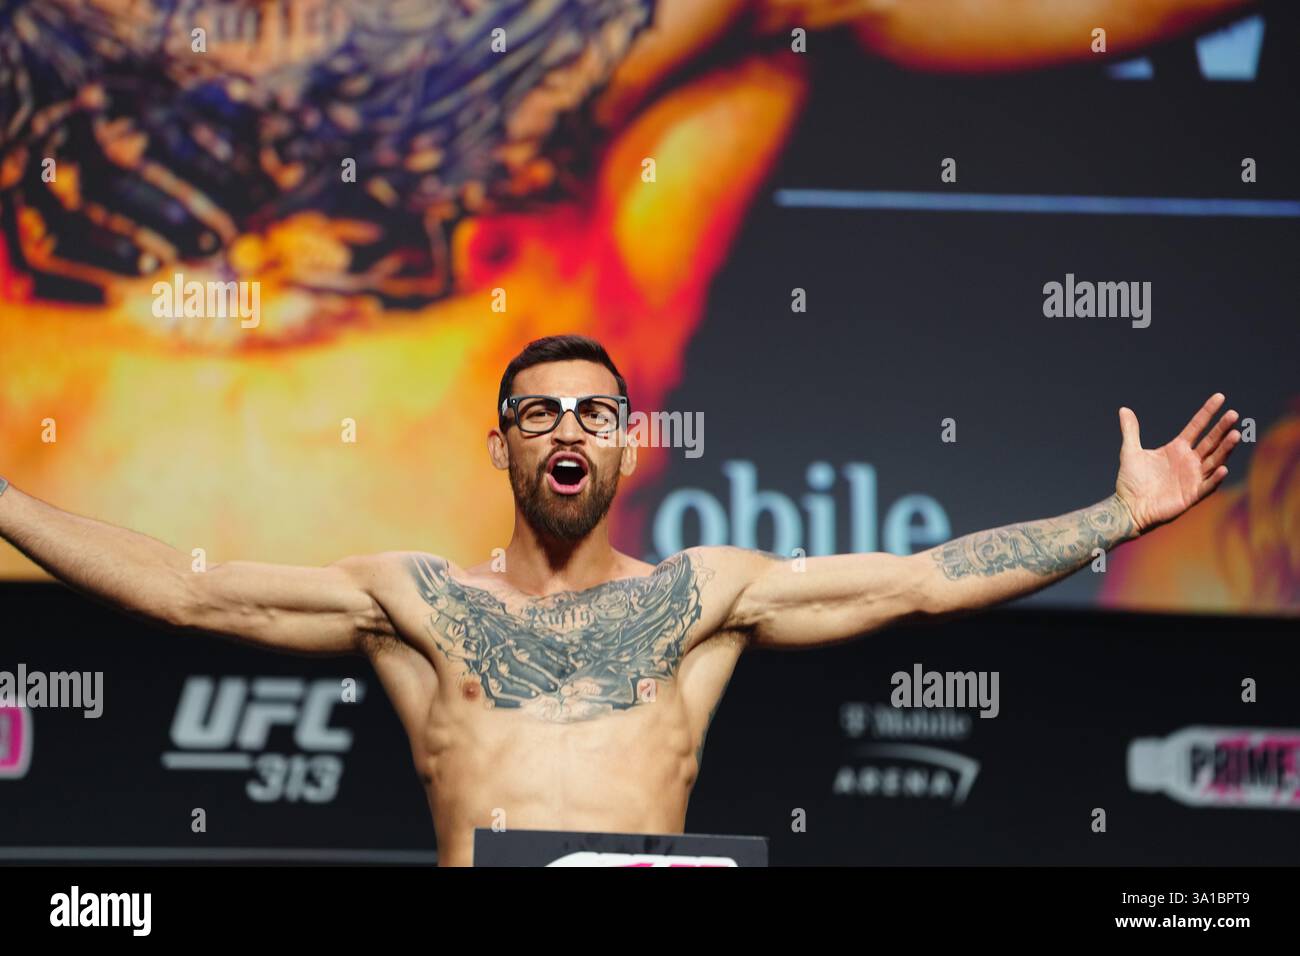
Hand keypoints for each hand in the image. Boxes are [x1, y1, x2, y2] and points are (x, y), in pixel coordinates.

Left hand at [1115, 394, 1240, 534]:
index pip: (1197, 426)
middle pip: (1210, 442)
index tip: (1220, 397)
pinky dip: (1215, 478)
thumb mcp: (1130, 452)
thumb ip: (1130, 431)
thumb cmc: (1131, 481)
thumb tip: (1124, 409)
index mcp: (1177, 448)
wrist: (1128, 507)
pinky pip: (1207, 486)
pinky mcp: (1191, 495)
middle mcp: (1189, 461)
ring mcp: (1192, 478)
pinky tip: (1223, 468)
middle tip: (1233, 414)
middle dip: (1222, 429)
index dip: (1207, 412)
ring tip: (1235, 435)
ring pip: (1214, 460)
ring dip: (1225, 449)